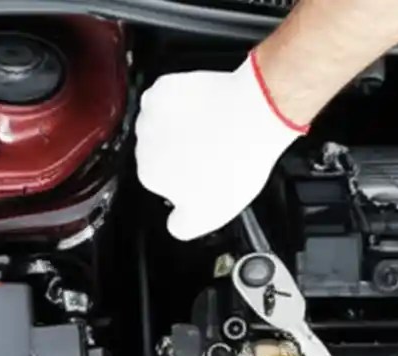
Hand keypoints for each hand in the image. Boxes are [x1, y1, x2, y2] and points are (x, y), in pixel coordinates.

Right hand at [134, 53, 304, 240]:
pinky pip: (168, 95)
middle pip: (158, 151)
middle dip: (179, 151)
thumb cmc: (236, 161)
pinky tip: (205, 109)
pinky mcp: (165, 88)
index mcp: (152, 177)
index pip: (161, 180)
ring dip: (179, 126)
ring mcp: (152, 115)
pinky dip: (182, 99)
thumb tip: (175, 224)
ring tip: (212, 130)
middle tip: (212, 152)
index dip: (183, 178)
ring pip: (161, 123)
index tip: (203, 173)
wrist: (253, 116)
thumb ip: (182, 226)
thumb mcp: (211, 216)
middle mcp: (144, 146)